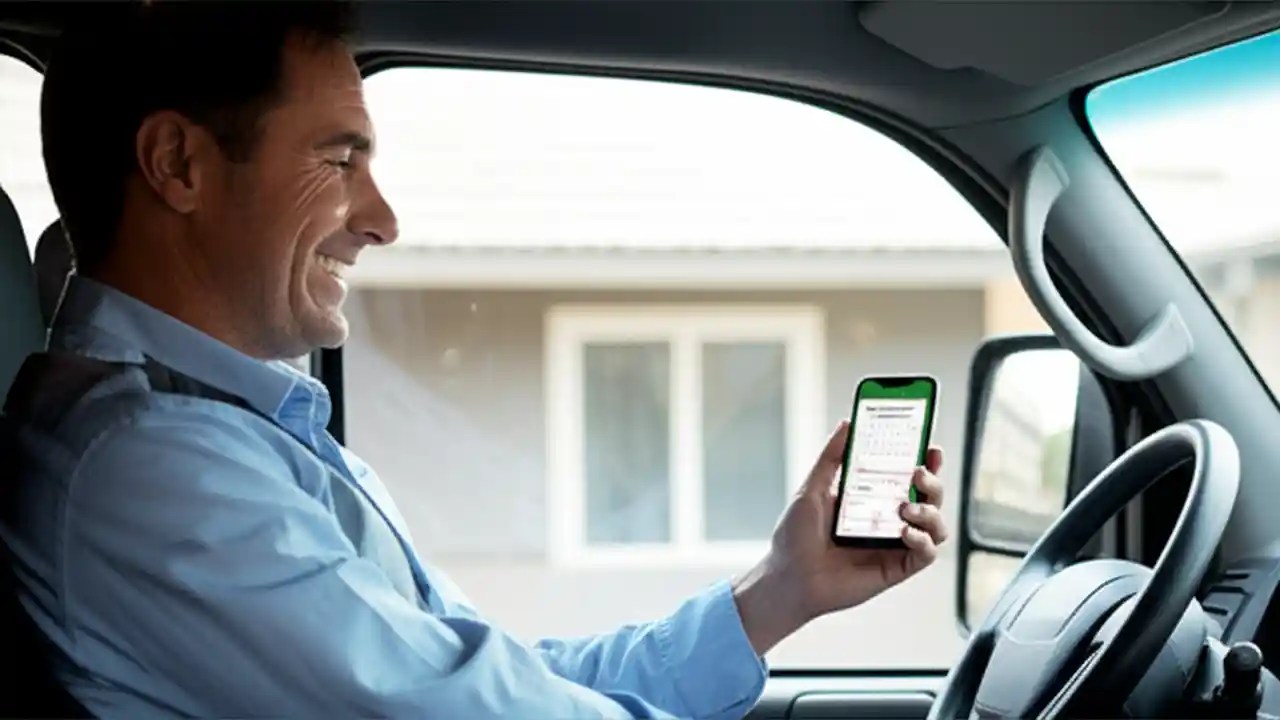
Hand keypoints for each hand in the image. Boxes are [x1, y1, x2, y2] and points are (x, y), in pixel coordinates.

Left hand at [733, 420, 947, 654]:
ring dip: (931, 511)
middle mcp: (888, 520)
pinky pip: (926, 554)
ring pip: (936, 525)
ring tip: (907, 507)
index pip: (906, 475)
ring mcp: (894, 544)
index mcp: (871, 499)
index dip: (925, 461)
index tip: (930, 446)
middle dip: (933, 482)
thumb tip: (848, 424)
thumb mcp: (811, 490)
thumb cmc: (795, 538)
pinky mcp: (896, 569)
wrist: (787, 578)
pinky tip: (904, 532)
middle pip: (929, 497)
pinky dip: (923, 540)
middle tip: (918, 473)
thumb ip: (831, 458)